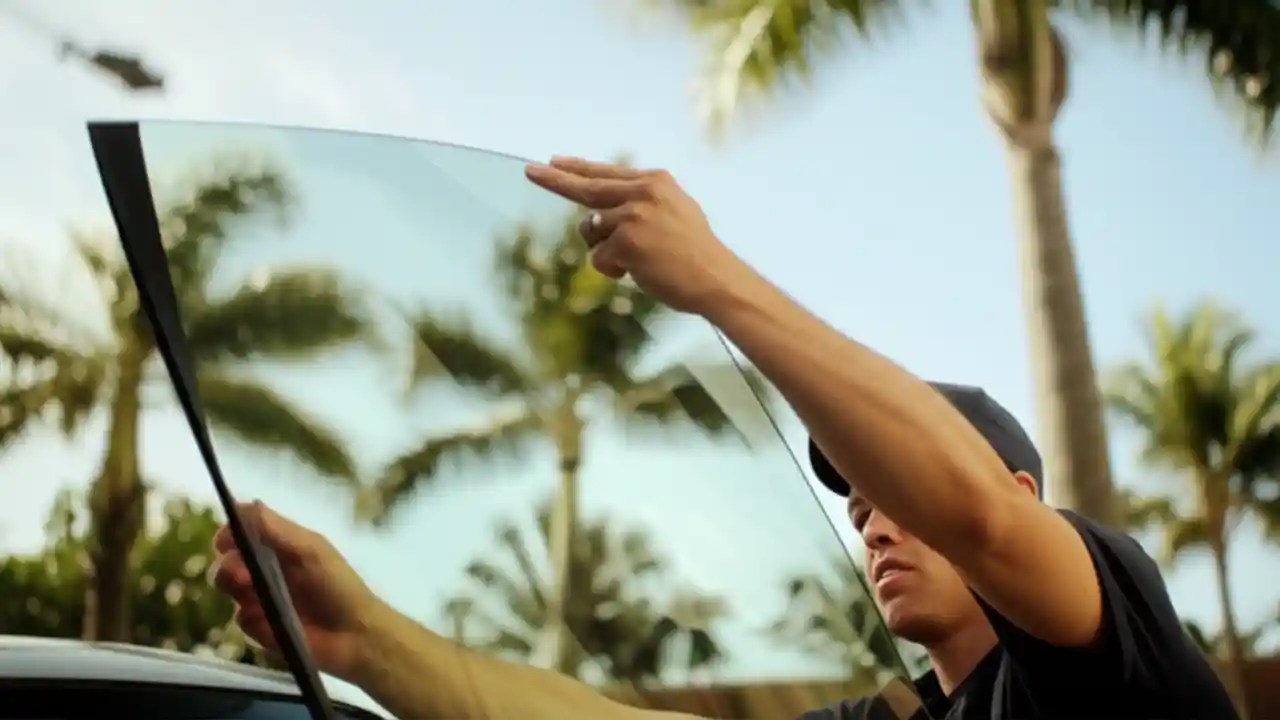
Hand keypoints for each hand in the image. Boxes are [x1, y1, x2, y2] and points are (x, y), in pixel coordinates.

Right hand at [211, 502, 379, 680]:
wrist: (355, 635)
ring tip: (254, 595)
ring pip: (228, 589)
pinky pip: (241, 620)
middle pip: (228, 561)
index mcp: (280, 546)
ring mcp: (261, 599)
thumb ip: (278, 530)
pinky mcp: (260, 627)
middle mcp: (266, 570)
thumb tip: (248, 504)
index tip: (224, 541)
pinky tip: (269, 622)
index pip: (242, 532)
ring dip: (236, 590)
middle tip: (242, 576)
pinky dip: (251, 619)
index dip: (229, 534)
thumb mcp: (311, 551)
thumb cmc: (339, 585)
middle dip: (228, 565)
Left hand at [525, 157, 751, 314]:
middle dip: (555, 180)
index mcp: (656, 181)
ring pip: (592, 231)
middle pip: (587, 188)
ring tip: (639, 260)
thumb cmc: (695, 254)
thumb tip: (597, 213)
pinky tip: (639, 271)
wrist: (716, 279)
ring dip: (606, 251)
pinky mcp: (627, 240)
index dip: (578, 168)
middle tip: (529, 171)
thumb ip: (641, 203)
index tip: (555, 161)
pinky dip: (612, 270)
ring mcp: (633, 214)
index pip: (607, 173)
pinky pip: (598, 258)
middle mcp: (643, 192)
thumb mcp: (674, 212)